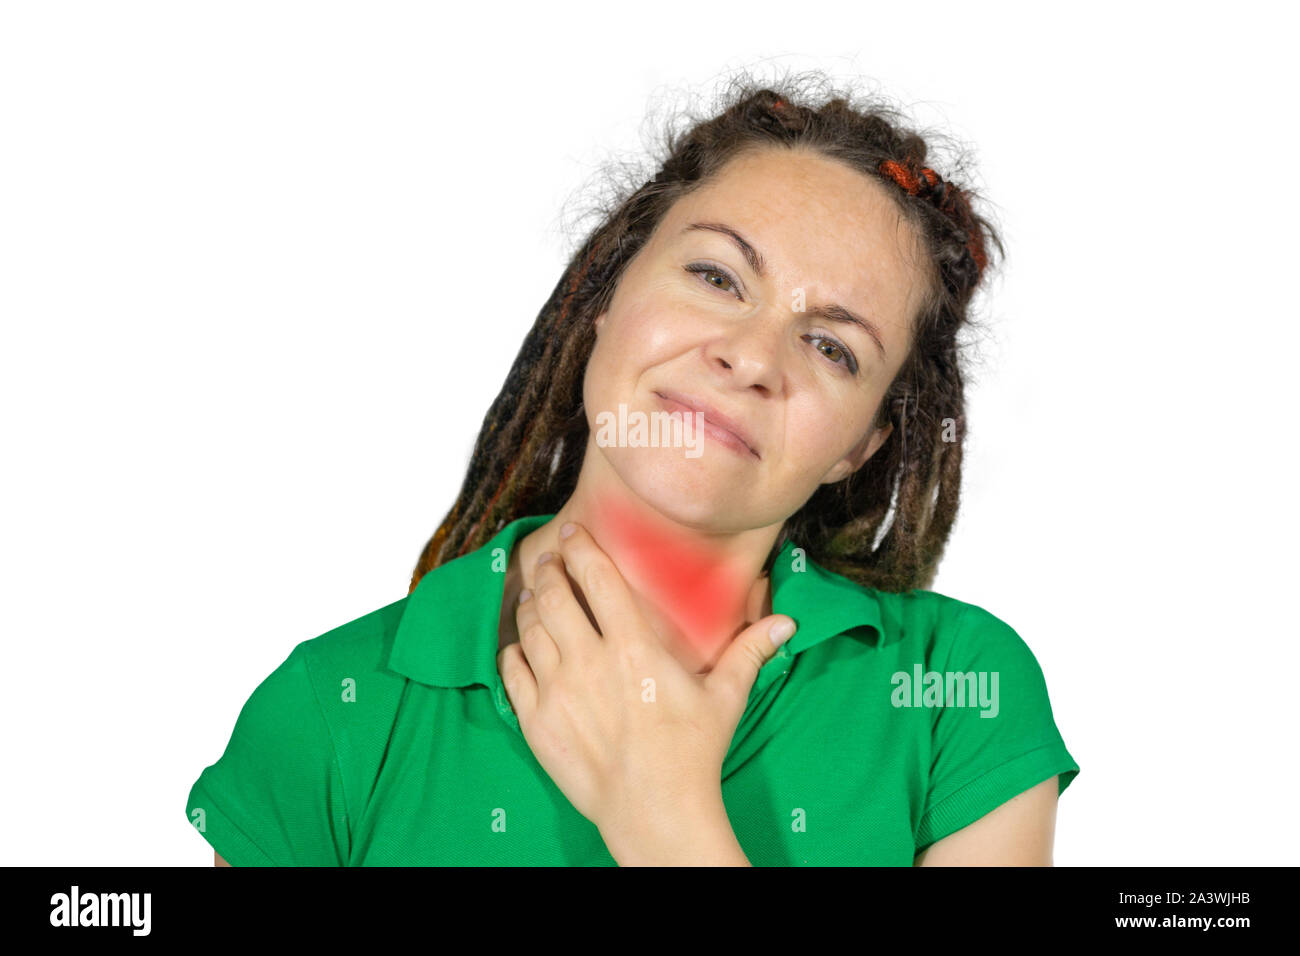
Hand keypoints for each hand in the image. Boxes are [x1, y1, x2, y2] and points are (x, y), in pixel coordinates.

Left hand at [496, 521, 796, 840]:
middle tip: (550, 560)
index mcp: (634, 647)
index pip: (597, 578)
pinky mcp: (536, 720)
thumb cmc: (692, 753)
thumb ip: (749, 651)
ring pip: (529, 628)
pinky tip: (521, 645)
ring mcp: (557, 691)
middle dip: (549, 570)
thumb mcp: (725, 697)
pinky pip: (511, 671)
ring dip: (531, 604)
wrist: (654, 812)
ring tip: (537, 595)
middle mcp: (589, 662)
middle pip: (554, 595)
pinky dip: (513, 650)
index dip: (580, 547)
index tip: (570, 531)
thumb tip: (786, 622)